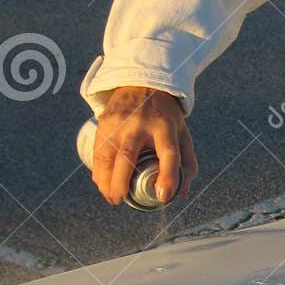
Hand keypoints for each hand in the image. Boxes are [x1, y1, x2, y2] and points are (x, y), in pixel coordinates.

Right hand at [91, 86, 196, 205]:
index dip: (167, 176)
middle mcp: (140, 125)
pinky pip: (97, 152)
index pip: (168, 153)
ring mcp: (119, 123)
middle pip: (128, 157)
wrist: (142, 84)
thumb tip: (180, 194)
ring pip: (107, 156)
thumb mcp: (182, 134)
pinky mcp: (104, 123)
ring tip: (111, 198)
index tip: (161, 196)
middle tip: (121, 201)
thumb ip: (187, 164)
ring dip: (105, 181)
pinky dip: (98, 171)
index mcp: (165, 127)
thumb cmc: (165, 117)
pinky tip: (102, 183)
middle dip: (121, 183)